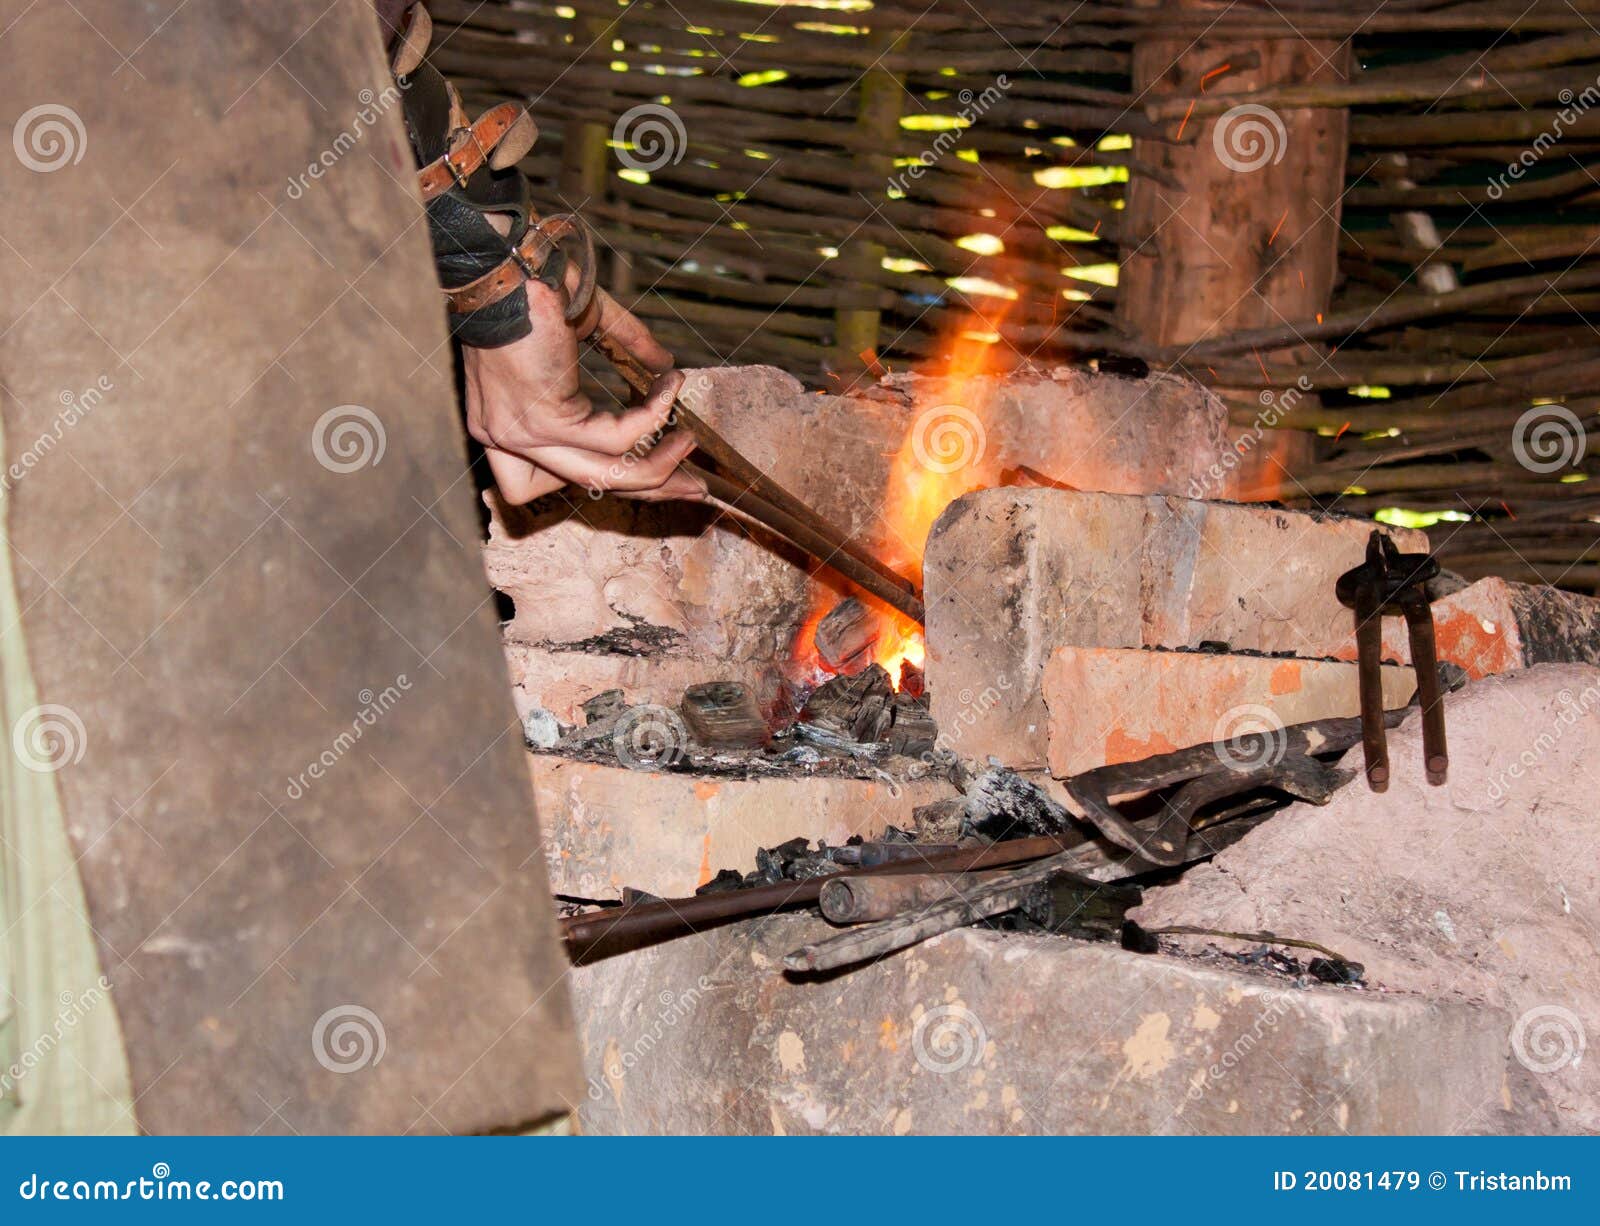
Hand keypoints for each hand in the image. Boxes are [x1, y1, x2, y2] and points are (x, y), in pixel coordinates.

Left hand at [461, 278, 705, 504]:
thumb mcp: (583, 324)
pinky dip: (653, 415)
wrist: (506, 263)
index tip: (643, 460)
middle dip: (649, 486)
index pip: (555, 477)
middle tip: (693, 487)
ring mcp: (522, 434)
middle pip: (589, 484)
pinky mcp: (546, 421)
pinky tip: (669, 389)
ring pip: (605, 474)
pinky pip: (616, 436)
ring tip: (688, 440)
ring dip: (659, 461)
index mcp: (504, 419)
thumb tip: (665, 364)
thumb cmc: (532, 282)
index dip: (605, 475)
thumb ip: (624, 347)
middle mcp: (504, 438)